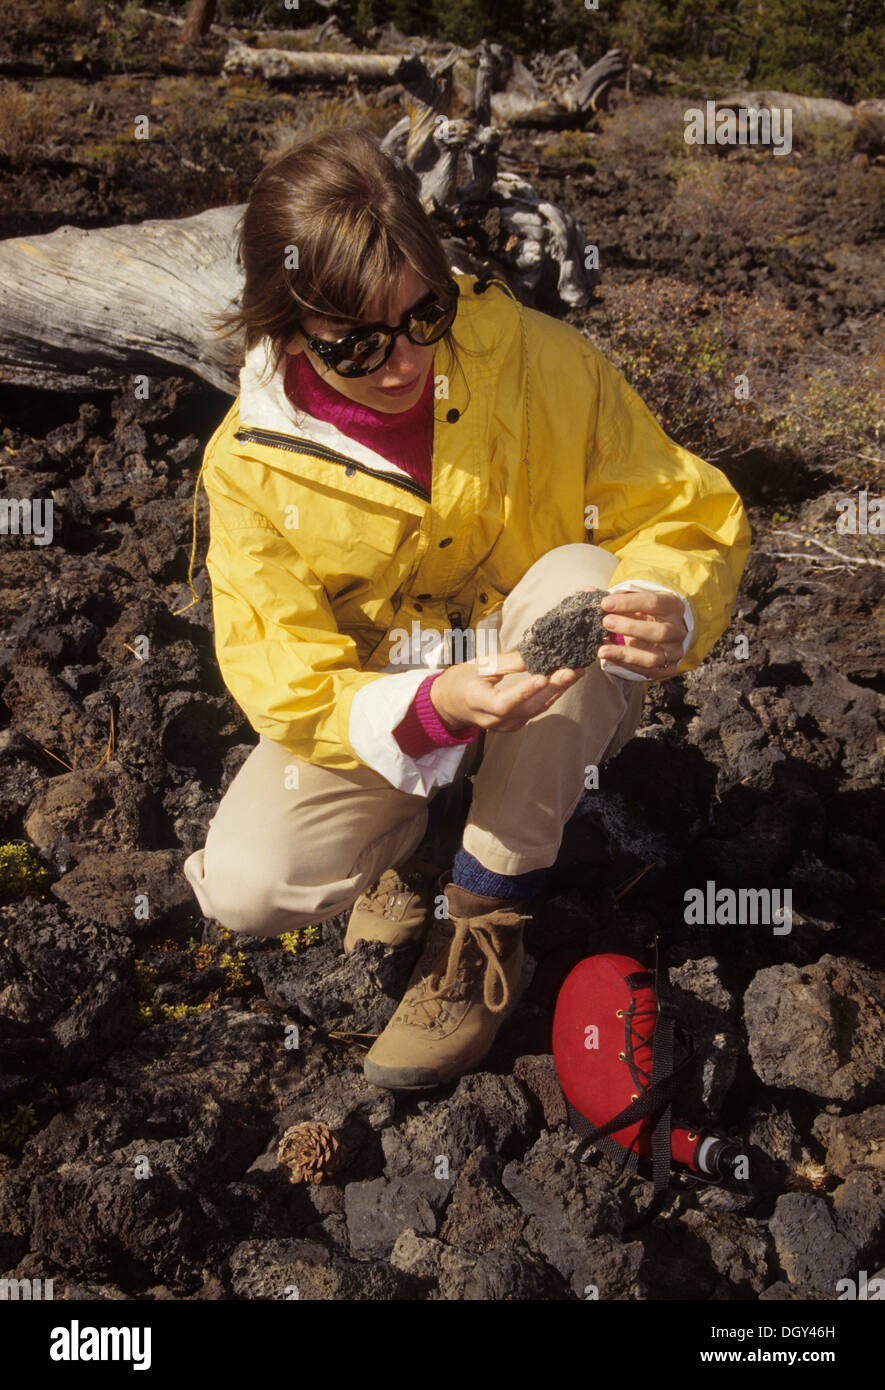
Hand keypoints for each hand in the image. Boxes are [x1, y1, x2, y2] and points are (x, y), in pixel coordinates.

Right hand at [430, 649, 585, 733]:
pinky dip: (550, 696)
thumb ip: (507, 663)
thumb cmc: (462, 680)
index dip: (524, 691)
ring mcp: (505, 726)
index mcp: (478, 701)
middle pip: (527, 708)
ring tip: (575, 672)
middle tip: (572, 670)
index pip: (503, 702)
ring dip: (557, 691)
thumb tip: (535, 654)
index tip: (542, 677)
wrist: (449, 705)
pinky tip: (563, 682)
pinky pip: (535, 711)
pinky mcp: (514, 725)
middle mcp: (493, 719)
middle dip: (552, 689)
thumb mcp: (479, 665)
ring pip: (535, 710)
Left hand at [590, 587, 687, 679]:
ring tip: (602, 649)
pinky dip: (626, 666)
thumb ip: (614, 598)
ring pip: (653, 657)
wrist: (663, 630)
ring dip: (625, 653)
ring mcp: (675, 651)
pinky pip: (647, 671)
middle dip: (630, 627)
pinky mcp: (668, 668)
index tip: (605, 603)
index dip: (628, 603)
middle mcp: (678, 630)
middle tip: (605, 623)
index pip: (653, 602)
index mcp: (673, 606)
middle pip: (658, 631)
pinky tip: (609, 659)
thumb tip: (587, 590)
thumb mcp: (634, 601)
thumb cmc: (644, 612)